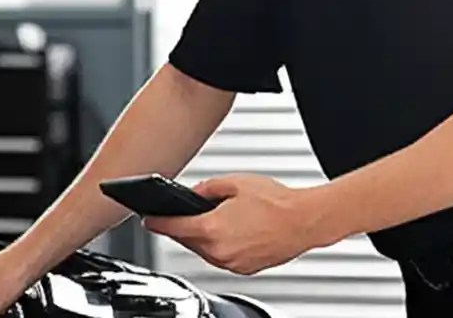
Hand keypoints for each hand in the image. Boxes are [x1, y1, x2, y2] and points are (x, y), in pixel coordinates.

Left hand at [141, 174, 330, 275]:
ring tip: (210, 219)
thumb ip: (207, 188)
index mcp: (211, 228)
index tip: (148, 219)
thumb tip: (193, 194)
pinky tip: (228, 230)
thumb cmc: (275, 202)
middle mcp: (219, 251)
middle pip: (187, 241)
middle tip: (181, 214)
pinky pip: (221, 257)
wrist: (304, 221)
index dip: (157, 223)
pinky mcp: (245, 269)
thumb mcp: (234, 183)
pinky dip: (218, 246)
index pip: (173, 228)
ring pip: (204, 251)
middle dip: (182, 228)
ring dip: (200, 237)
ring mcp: (232, 263)